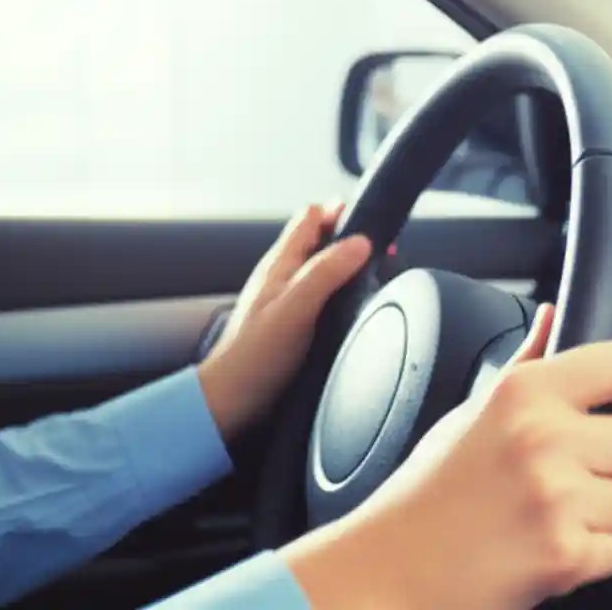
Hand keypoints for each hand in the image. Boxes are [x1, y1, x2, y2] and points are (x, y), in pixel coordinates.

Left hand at [198, 203, 370, 440]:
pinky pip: (321, 296)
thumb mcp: (296, 307)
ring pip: (321, 269)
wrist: (232, 398)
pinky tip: (352, 307)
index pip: (311, 217)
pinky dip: (340, 293)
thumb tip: (359, 242)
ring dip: (346, 267)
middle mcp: (282, 276)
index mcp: (280, 263)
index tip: (369, 222)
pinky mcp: (292, 323)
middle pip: (319, 241)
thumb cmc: (255, 355)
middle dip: (350, 240)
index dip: (339, 213)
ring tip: (372, 274)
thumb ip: (326, 271)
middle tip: (380, 251)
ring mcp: (286, 300)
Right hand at [282, 305, 611, 608]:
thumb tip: (553, 316)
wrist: (389, 568)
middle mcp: (545, 435)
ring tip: (550, 517)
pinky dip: (589, 559)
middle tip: (580, 477)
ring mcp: (557, 496)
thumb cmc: (429, 494)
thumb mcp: (472, 410)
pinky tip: (543, 548)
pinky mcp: (564, 553)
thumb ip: (525, 363)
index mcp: (526, 391)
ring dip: (605, 518)